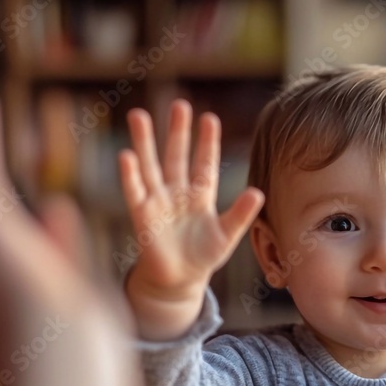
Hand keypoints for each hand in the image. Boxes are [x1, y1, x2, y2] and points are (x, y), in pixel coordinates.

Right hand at [120, 100, 263, 338]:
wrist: (179, 281)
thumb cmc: (205, 256)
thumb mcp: (228, 235)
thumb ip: (242, 214)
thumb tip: (259, 192)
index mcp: (201, 195)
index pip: (205, 163)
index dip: (207, 142)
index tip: (210, 118)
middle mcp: (178, 193)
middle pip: (177, 156)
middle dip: (178, 132)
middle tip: (179, 104)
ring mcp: (158, 202)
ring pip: (151, 166)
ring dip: (145, 142)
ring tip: (139, 115)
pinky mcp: (142, 216)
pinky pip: (135, 192)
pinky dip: (130, 175)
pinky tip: (126, 155)